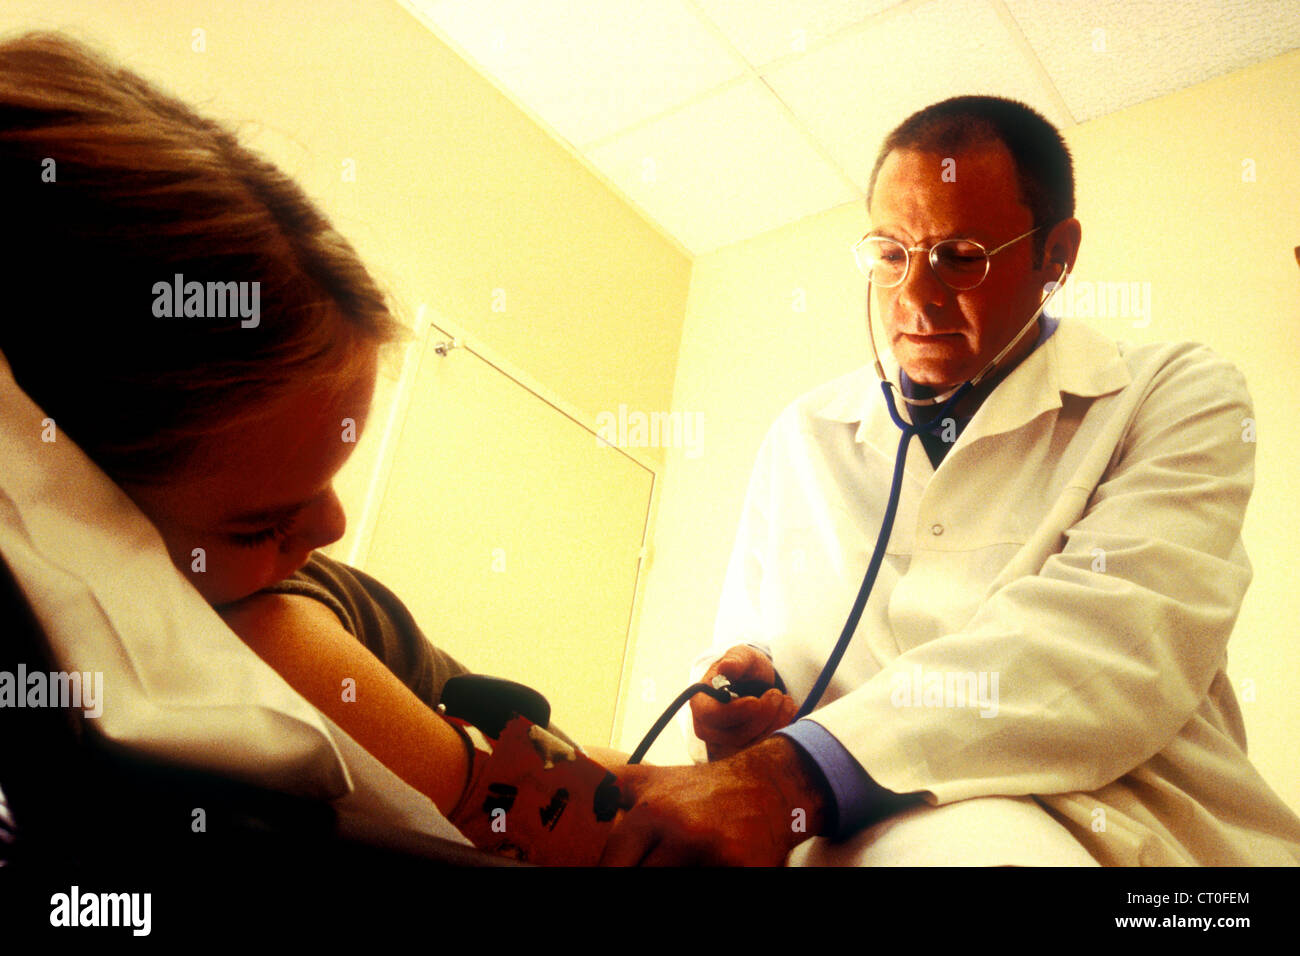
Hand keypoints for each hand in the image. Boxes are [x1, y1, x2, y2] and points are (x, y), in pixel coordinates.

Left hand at [600, 736, 827, 865]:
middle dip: (641, 876)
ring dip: (675, 878)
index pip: (612, 865)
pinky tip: (705, 868)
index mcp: (653, 813)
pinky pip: (706, 886)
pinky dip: (702, 877)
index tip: (598, 879)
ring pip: (672, 887)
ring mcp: (713, 856)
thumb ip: (611, 786)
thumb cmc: (705, 787)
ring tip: (681, 864)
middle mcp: (680, 834)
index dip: (606, 875)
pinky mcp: (741, 871)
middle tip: (652, 867)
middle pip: (641, 880)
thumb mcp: (653, 778)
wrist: (769, 785)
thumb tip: (574, 784)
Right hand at [691, 645, 796, 759]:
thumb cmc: (742, 668)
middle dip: (762, 716)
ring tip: (785, 699)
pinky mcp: (744, 751)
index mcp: (701, 703)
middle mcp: (708, 728)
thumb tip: (725, 667)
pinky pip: (765, 749)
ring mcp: (726, 744)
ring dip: (775, 722)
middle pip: (735, 735)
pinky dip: (781, 731)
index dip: (735, 711)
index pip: (712, 716)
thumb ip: (735, 660)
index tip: (756, 701)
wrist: (752, 682)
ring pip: (753, 745)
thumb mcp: (741, 656)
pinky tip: (788, 712)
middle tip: (778, 694)